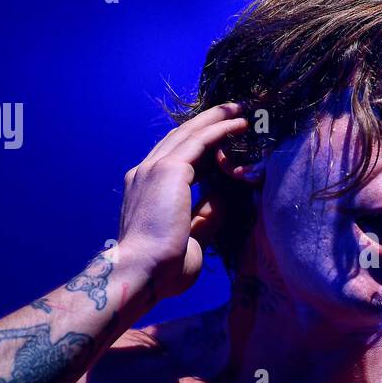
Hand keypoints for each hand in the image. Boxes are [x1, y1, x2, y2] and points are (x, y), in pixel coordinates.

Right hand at [117, 102, 247, 299]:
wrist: (142, 272)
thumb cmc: (164, 266)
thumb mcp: (191, 235)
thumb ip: (206, 213)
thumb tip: (226, 194)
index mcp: (144, 190)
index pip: (173, 158)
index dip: (198, 146)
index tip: (221, 140)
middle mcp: (144, 173)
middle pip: (179, 138)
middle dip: (207, 123)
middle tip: (232, 113)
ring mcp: (154, 169)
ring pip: (190, 133)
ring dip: (216, 119)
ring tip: (239, 110)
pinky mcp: (169, 170)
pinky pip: (200, 141)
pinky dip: (220, 130)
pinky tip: (237, 124)